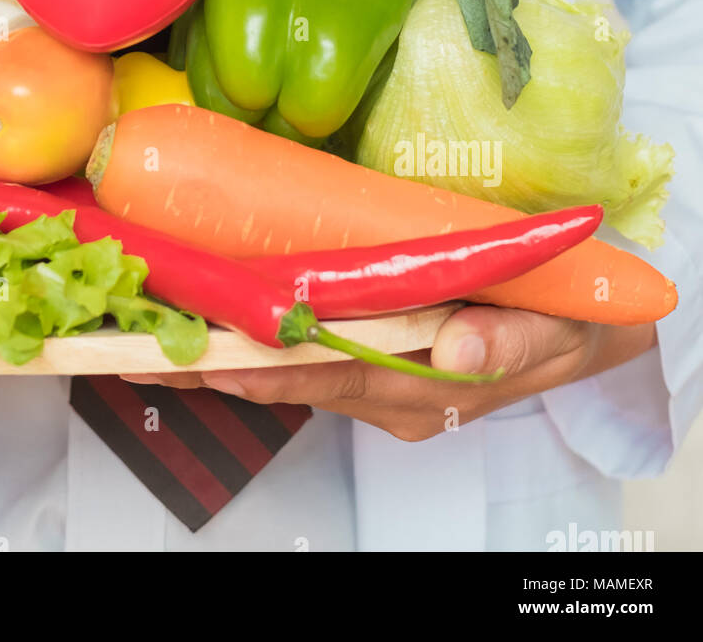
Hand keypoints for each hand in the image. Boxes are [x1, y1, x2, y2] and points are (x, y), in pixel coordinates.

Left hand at [120, 305, 656, 440]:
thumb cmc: (559, 321)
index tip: (195, 351)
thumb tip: (455, 342)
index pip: (323, 374)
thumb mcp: (550, 331)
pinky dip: (247, 342)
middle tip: (134, 345)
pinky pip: (297, 355)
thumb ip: (505, 341)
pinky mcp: (365, 358)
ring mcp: (370, 378)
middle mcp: (382, 390)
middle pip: (282, 379)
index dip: (258, 362)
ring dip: (215, 355)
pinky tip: (204, 323)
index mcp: (419, 386)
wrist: (577, 325)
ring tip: (145, 334)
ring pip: (280, 370)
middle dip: (208, 365)